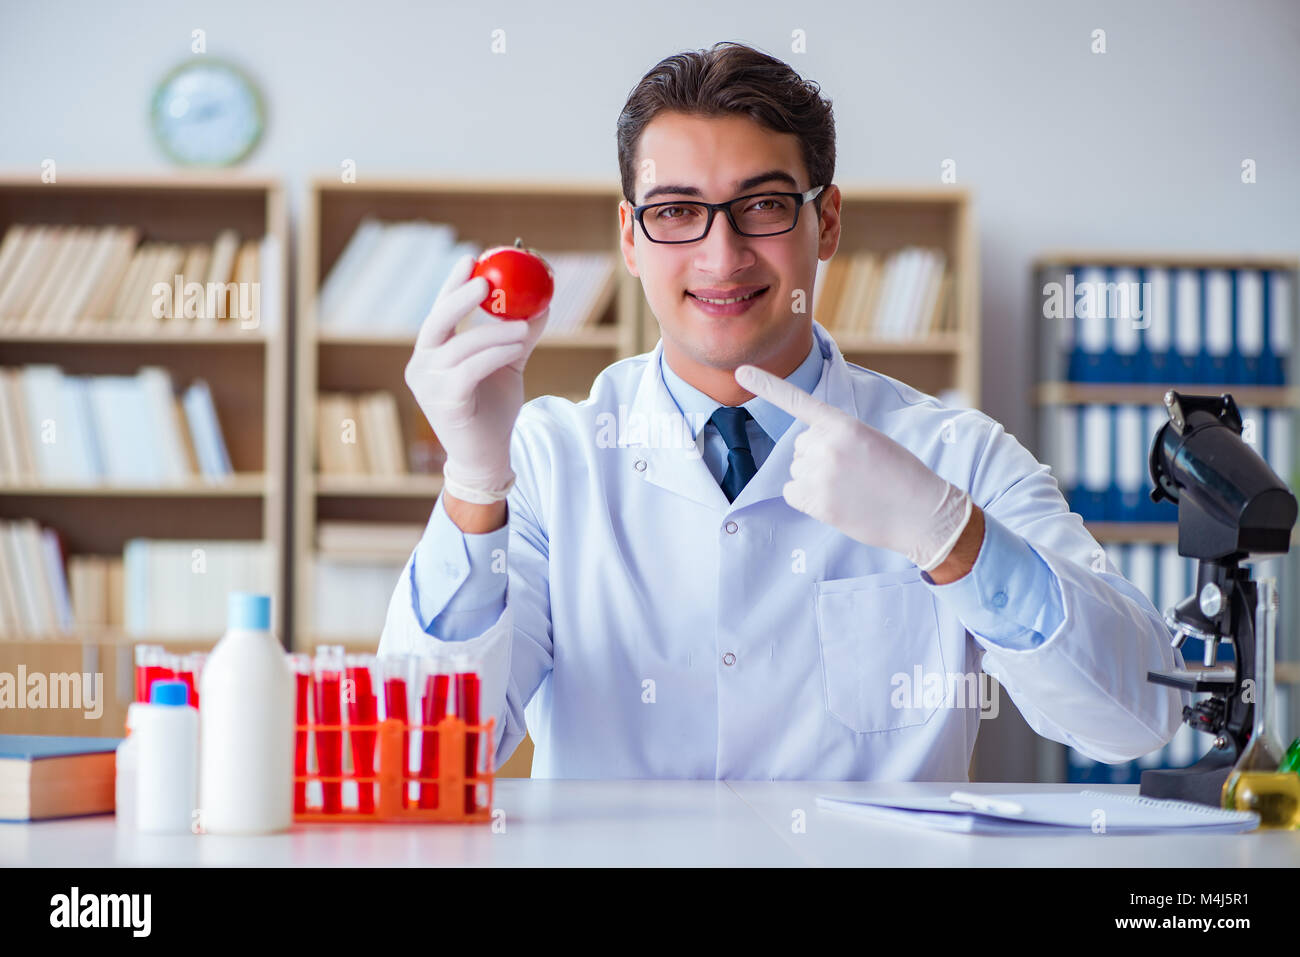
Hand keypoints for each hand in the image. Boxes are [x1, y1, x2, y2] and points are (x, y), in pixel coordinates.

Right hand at [405, 252, 549, 503]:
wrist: (487, 455)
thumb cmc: (493, 409)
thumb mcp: (508, 365)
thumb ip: (518, 336)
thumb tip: (542, 304)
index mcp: (431, 352)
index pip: (439, 312)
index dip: (452, 284)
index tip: (471, 260)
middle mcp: (422, 366)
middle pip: (437, 322)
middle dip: (459, 298)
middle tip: (485, 282)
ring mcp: (429, 385)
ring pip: (461, 347)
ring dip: (494, 332)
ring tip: (522, 328)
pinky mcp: (444, 402)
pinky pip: (471, 369)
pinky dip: (495, 354)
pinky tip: (516, 348)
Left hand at [733, 363, 971, 570]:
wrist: (922, 512)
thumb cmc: (901, 475)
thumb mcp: (872, 440)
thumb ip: (838, 436)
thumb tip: (806, 448)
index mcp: (843, 424)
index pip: (798, 401)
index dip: (767, 385)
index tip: (740, 372)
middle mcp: (826, 445)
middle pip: (801, 446)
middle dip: (819, 457)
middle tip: (853, 471)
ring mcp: (818, 474)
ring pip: (796, 469)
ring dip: (814, 479)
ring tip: (849, 488)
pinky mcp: (815, 501)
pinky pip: (791, 492)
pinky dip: (806, 498)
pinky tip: (833, 502)